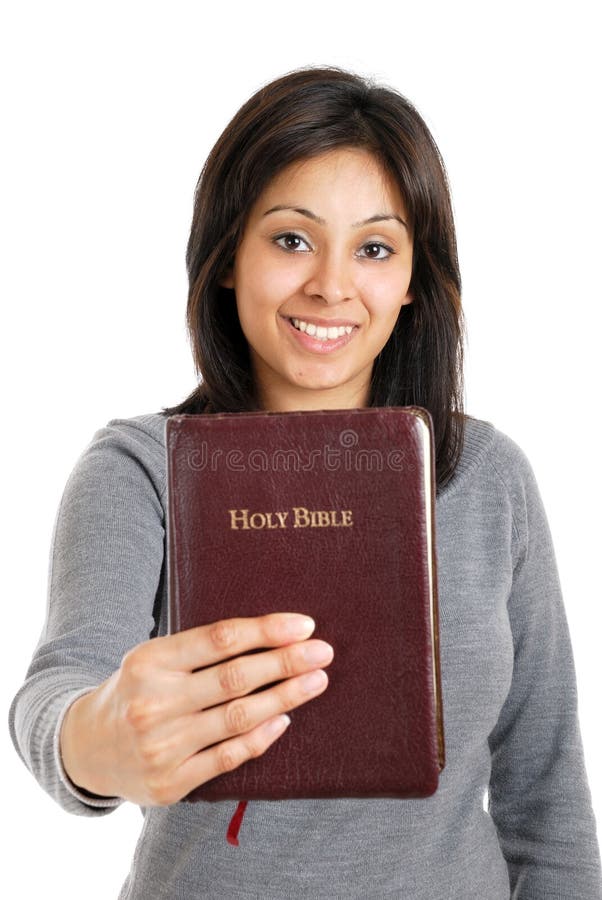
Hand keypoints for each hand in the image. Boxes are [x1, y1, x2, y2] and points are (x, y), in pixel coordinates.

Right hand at [59, 613, 332, 805]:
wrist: (86, 746)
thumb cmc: (137, 690)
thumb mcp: (154, 658)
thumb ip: (202, 649)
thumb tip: (273, 636)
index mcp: (150, 661)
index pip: (220, 639)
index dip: (266, 630)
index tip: (303, 625)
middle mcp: (153, 703)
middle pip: (235, 678)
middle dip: (286, 663)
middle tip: (323, 652)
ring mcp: (161, 745)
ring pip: (238, 717)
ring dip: (285, 697)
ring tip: (316, 681)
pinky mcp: (170, 782)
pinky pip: (228, 757)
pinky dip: (261, 737)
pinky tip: (285, 719)